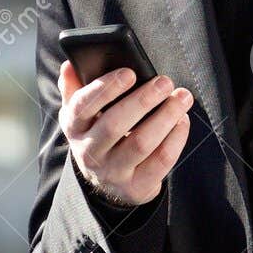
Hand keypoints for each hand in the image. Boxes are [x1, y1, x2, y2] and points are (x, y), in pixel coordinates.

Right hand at [59, 60, 192, 207]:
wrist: (106, 181)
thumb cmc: (98, 135)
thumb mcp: (81, 115)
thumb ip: (74, 88)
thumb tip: (69, 66)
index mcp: (74, 128)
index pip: (82, 107)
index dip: (105, 89)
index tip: (129, 73)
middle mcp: (89, 152)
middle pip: (115, 125)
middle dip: (143, 100)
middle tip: (165, 82)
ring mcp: (113, 172)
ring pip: (141, 143)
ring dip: (165, 117)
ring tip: (182, 98)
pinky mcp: (136, 187)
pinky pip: (160, 161)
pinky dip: (176, 138)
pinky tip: (182, 121)